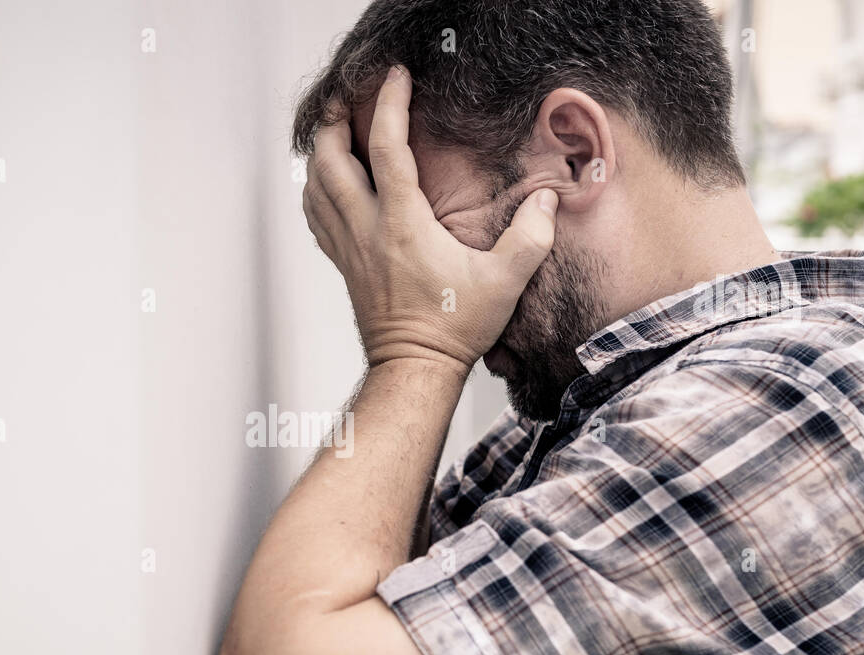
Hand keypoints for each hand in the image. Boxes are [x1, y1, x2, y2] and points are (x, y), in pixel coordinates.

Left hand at [302, 65, 556, 375]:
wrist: (414, 368)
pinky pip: (316, 216)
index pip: (387, 149)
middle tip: (349, 96)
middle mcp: (367, 231)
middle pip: (330, 160)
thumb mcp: (505, 282)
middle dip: (335, 121)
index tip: (396, 78)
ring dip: (320, 152)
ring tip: (334, 129)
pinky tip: (326, 181)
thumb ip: (530, 237)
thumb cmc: (454, 328)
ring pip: (315, 186)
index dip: (388, 105)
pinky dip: (315, 189)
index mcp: (403, 225)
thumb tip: (547, 201)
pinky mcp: (344, 264)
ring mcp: (349, 248)